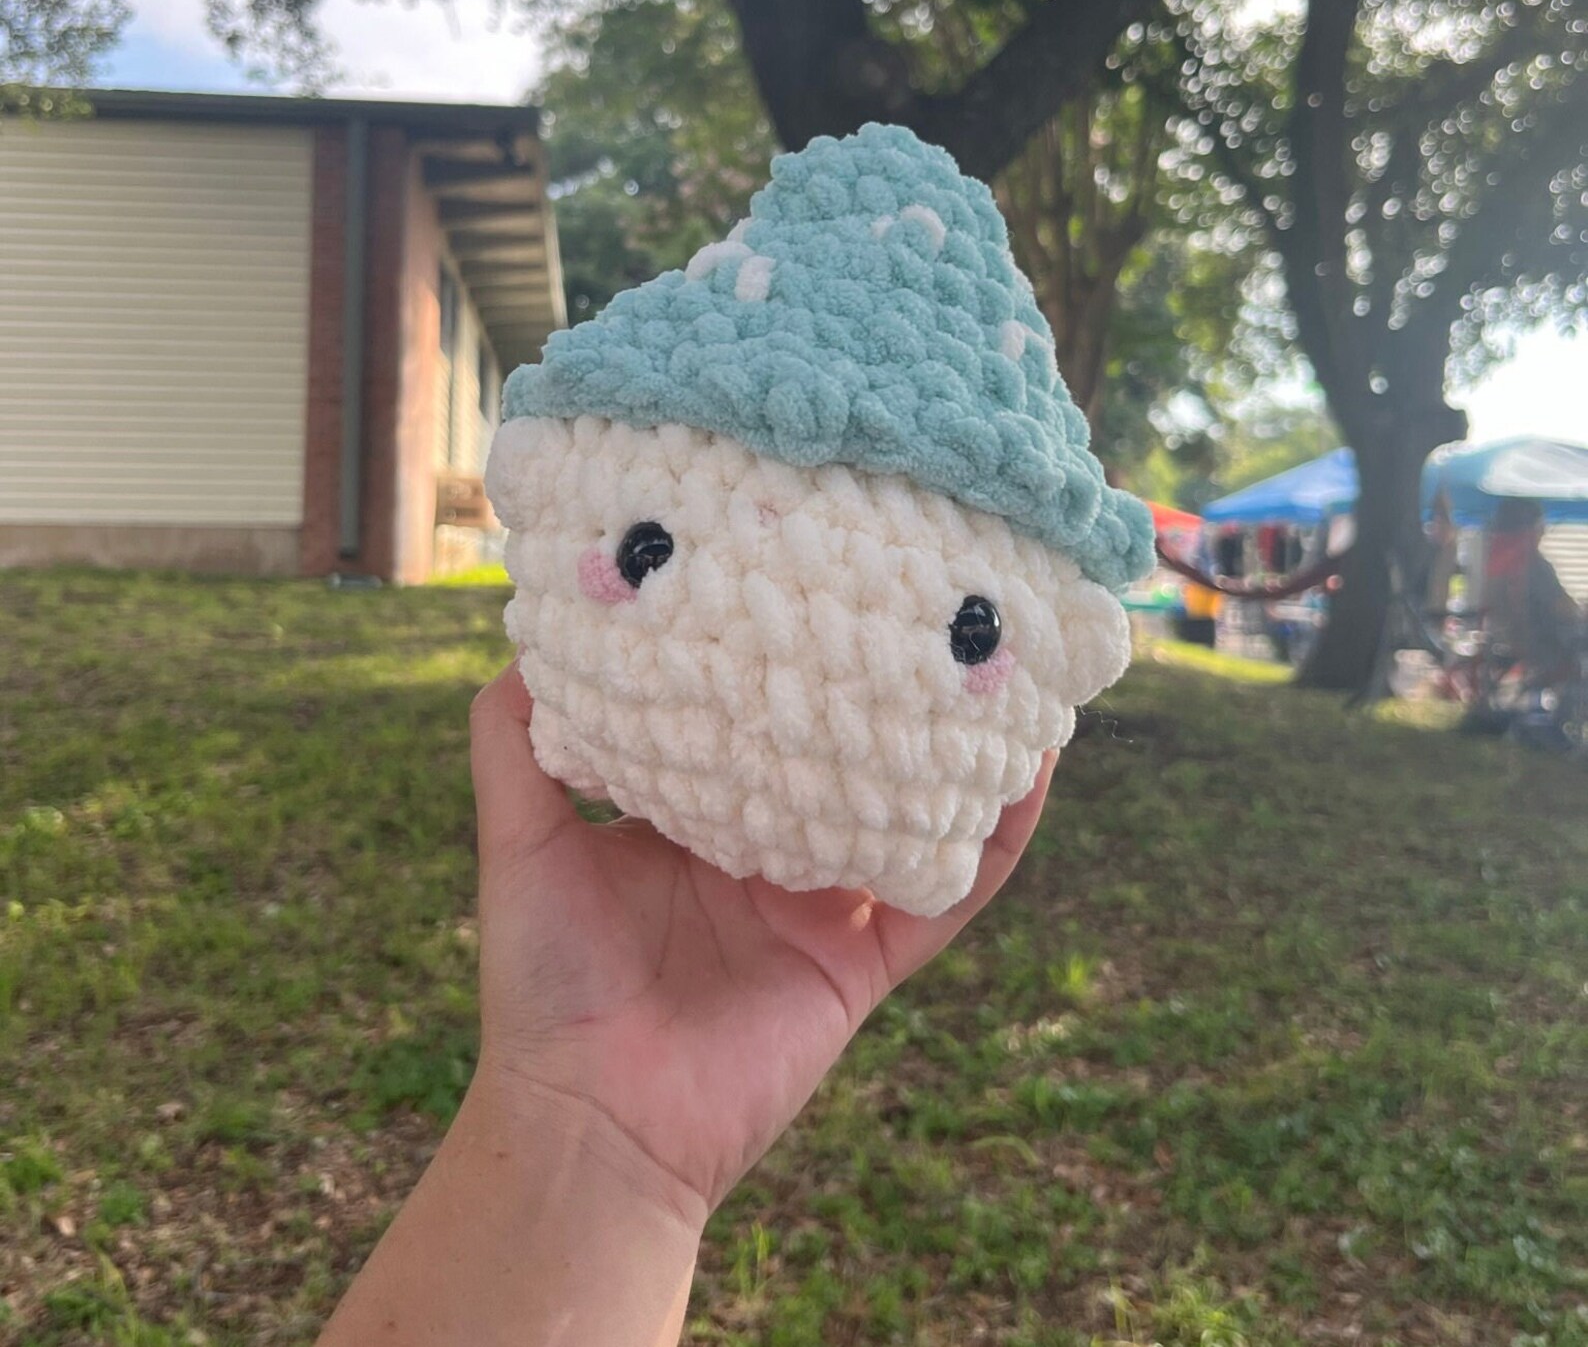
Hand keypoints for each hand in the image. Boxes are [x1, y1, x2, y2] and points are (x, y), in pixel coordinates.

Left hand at [469, 660, 1056, 1225]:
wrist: (590, 1121)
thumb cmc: (546, 979)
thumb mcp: (521, 840)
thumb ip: (515, 742)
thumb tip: (533, 634)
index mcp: (694, 822)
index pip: (751, 722)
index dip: (783, 662)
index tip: (812, 582)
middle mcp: (766, 857)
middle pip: (841, 761)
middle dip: (879, 695)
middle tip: (925, 606)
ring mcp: (823, 911)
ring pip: (910, 816)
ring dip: (958, 754)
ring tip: (1004, 673)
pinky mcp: (866, 965)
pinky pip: (950, 896)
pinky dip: (996, 840)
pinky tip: (1031, 771)